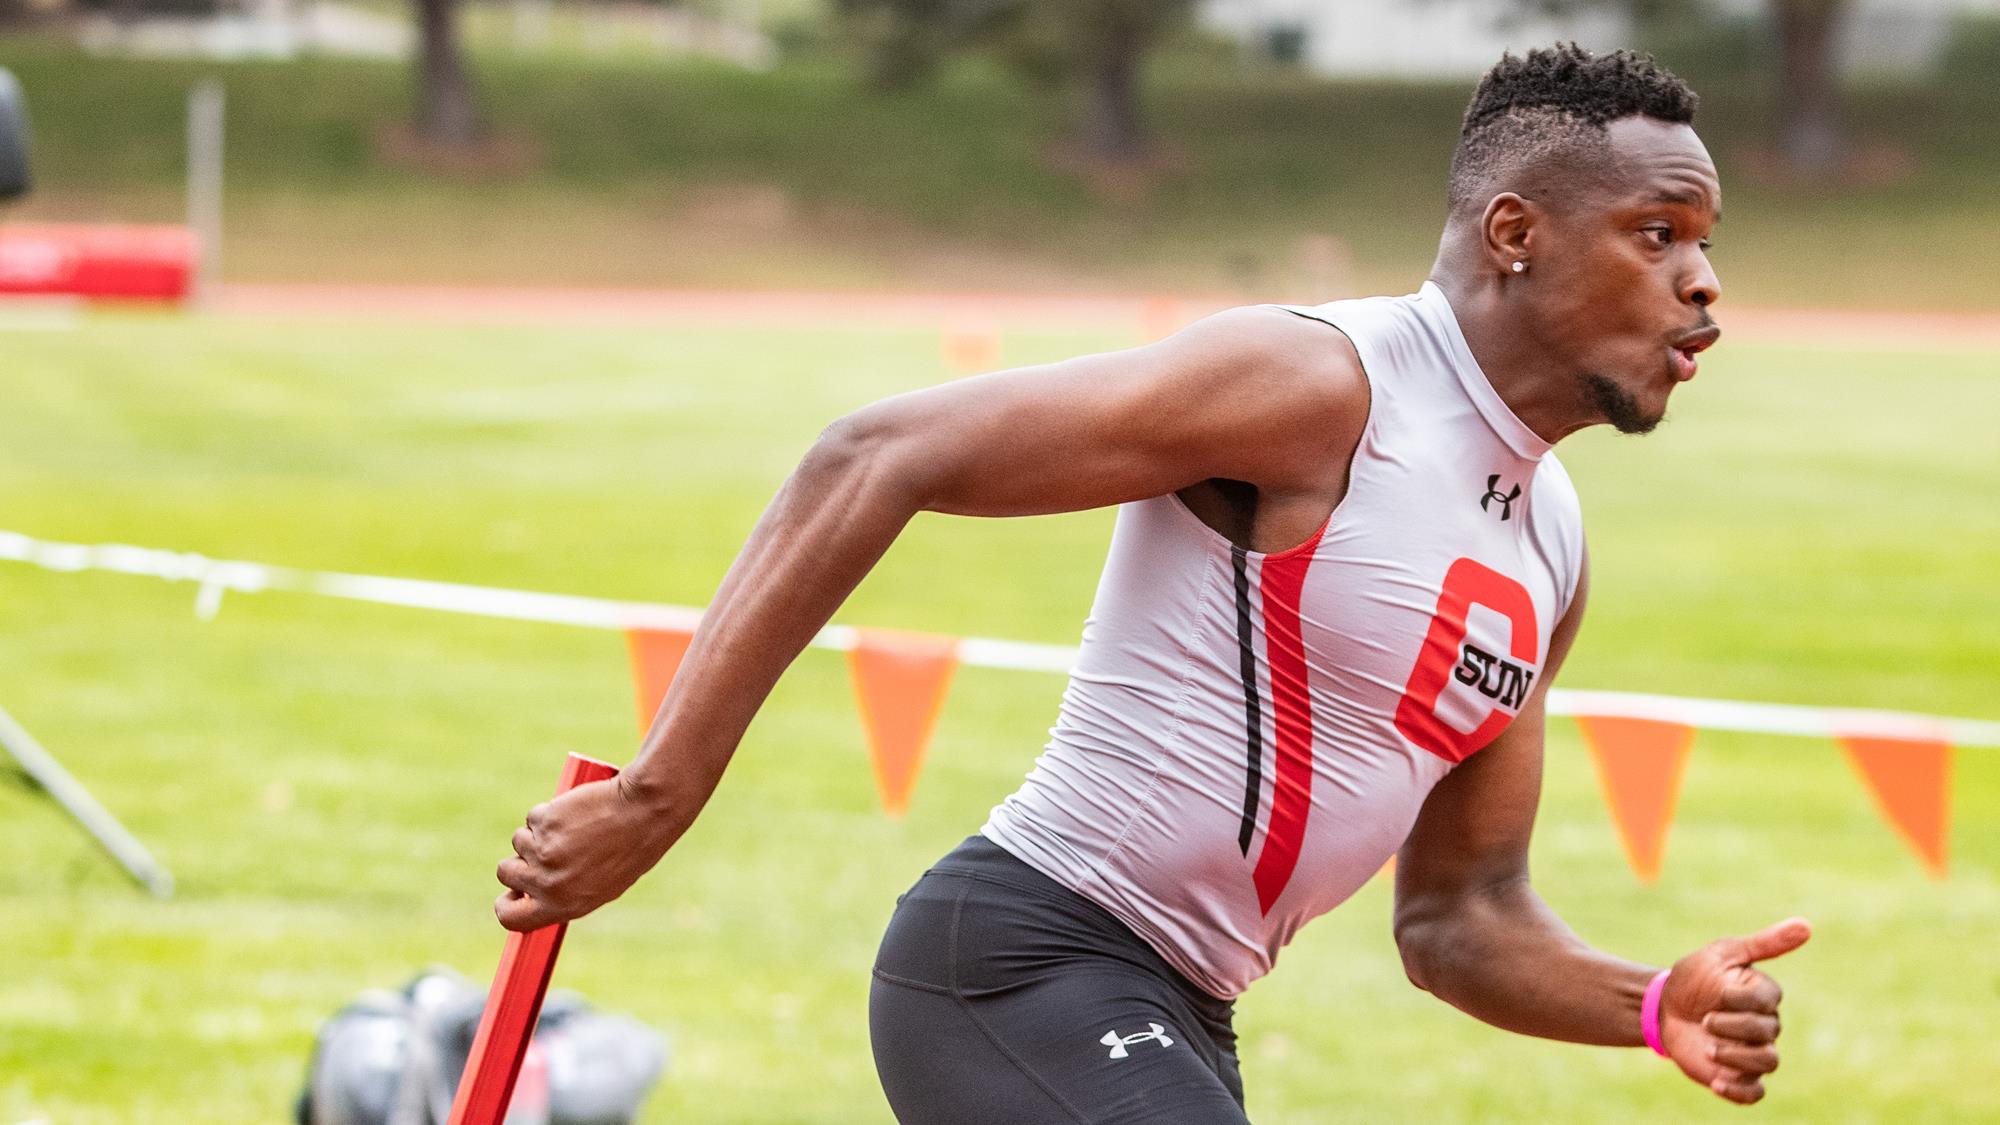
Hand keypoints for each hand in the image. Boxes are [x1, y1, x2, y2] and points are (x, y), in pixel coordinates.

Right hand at [494, 775, 677, 931]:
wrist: (644, 812)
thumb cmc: (630, 849)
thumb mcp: (602, 885)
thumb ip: (566, 894)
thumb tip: (536, 896)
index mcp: (563, 906)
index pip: (511, 919)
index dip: (507, 905)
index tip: (513, 892)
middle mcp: (548, 883)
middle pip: (505, 873)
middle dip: (520, 859)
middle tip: (546, 849)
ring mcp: (543, 852)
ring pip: (519, 840)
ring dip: (539, 832)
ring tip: (575, 829)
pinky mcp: (544, 822)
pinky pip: (533, 817)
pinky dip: (549, 812)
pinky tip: (576, 812)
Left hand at [1658, 916, 1811, 1104]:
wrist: (1663, 1009)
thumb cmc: (1693, 978)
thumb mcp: (1722, 954)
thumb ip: (1764, 944)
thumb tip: (1807, 925)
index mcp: (1764, 994)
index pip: (1768, 1000)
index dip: (1739, 999)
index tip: (1716, 993)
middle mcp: (1765, 1024)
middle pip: (1767, 1031)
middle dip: (1732, 1026)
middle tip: (1705, 1020)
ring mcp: (1753, 1051)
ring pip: (1767, 1062)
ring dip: (1736, 1057)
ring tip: (1708, 1049)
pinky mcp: (1739, 1076)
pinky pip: (1755, 1093)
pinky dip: (1739, 1091)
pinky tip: (1716, 1083)